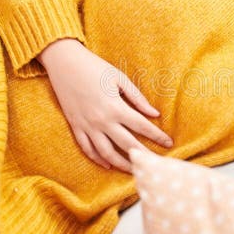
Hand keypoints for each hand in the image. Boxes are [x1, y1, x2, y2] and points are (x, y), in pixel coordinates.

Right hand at [38, 39, 172, 171]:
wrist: (63, 63)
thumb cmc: (94, 67)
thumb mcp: (119, 77)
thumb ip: (137, 97)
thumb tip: (154, 114)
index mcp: (115, 107)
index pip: (142, 126)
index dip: (157, 136)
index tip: (169, 143)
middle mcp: (102, 120)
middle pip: (127, 145)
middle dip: (144, 156)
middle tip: (155, 164)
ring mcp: (87, 126)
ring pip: (107, 153)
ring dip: (122, 164)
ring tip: (135, 170)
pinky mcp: (76, 126)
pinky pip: (87, 148)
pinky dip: (98, 159)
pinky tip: (109, 164)